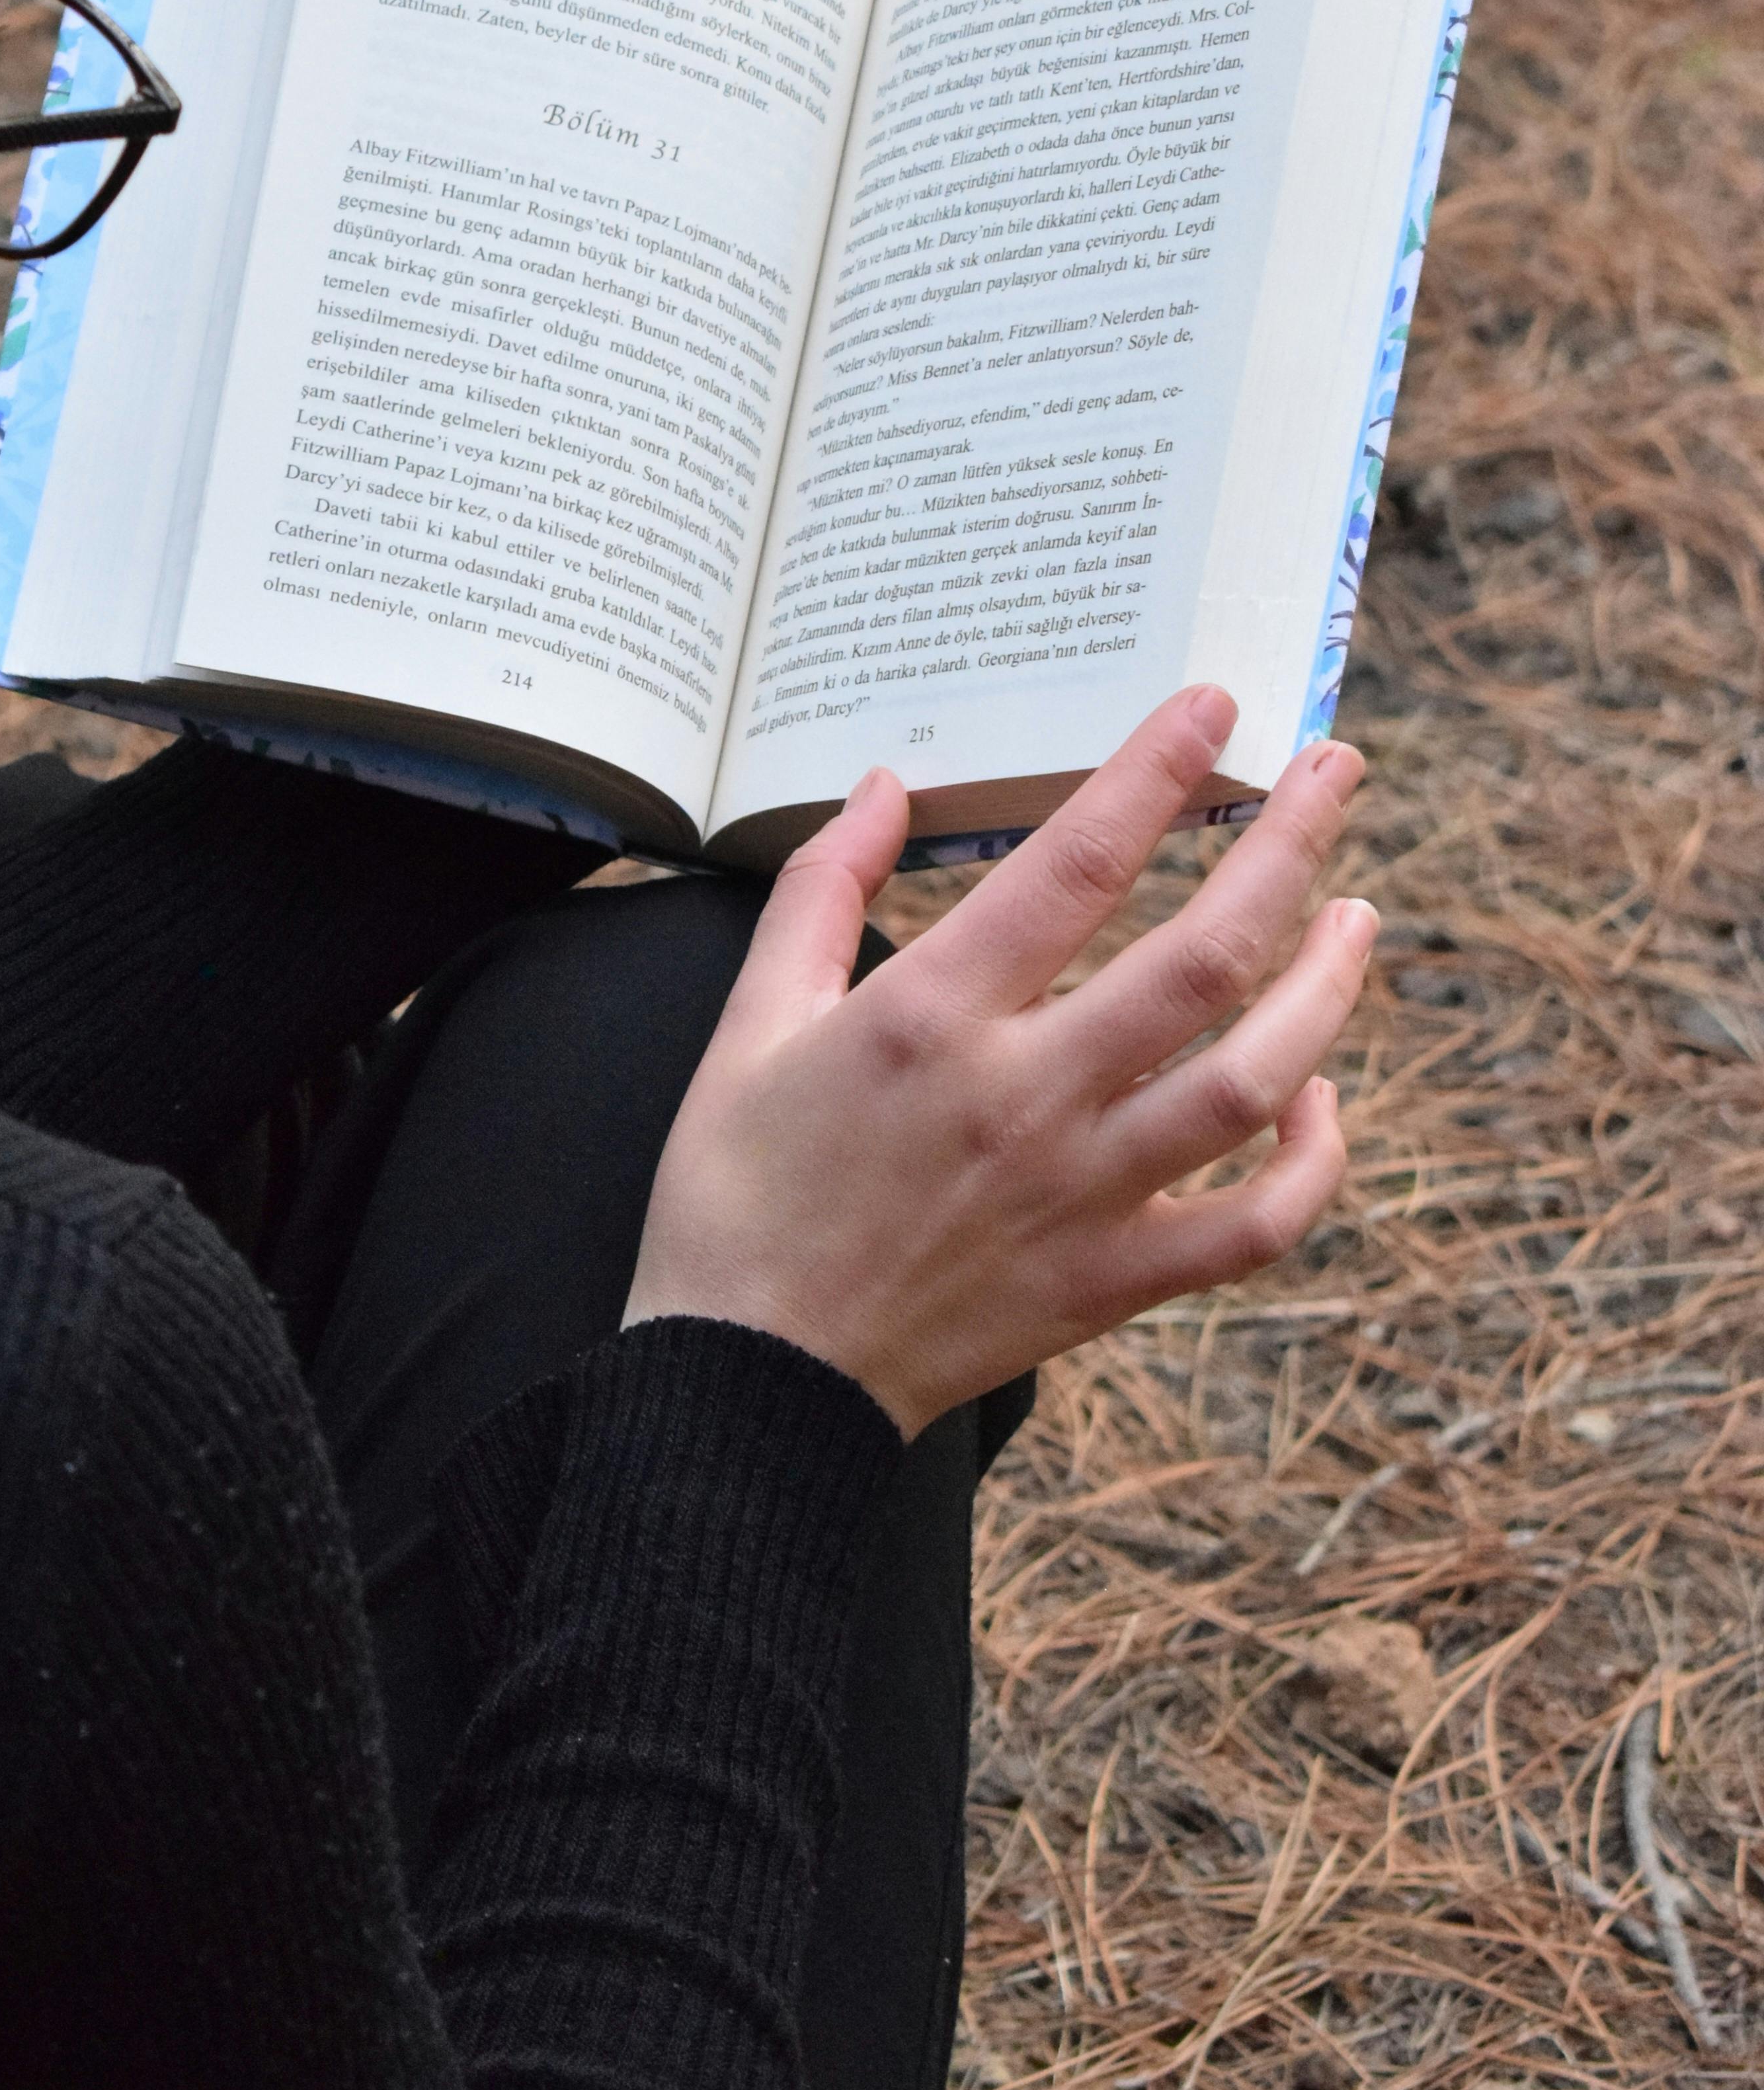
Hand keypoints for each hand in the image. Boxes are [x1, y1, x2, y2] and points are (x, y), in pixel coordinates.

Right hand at [626, 687, 1375, 1438]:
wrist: (745, 1385)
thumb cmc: (732, 1198)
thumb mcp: (748, 1025)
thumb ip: (819, 893)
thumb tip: (882, 785)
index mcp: (931, 1019)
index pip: (1076, 861)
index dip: (1158, 769)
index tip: (1216, 704)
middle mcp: (1026, 1097)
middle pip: (1204, 952)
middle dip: (1290, 845)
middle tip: (1337, 770)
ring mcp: (1083, 1196)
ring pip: (1256, 1079)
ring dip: (1327, 988)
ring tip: (1358, 914)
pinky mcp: (1111, 1283)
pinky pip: (1254, 1226)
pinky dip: (1312, 1166)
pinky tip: (1321, 1100)